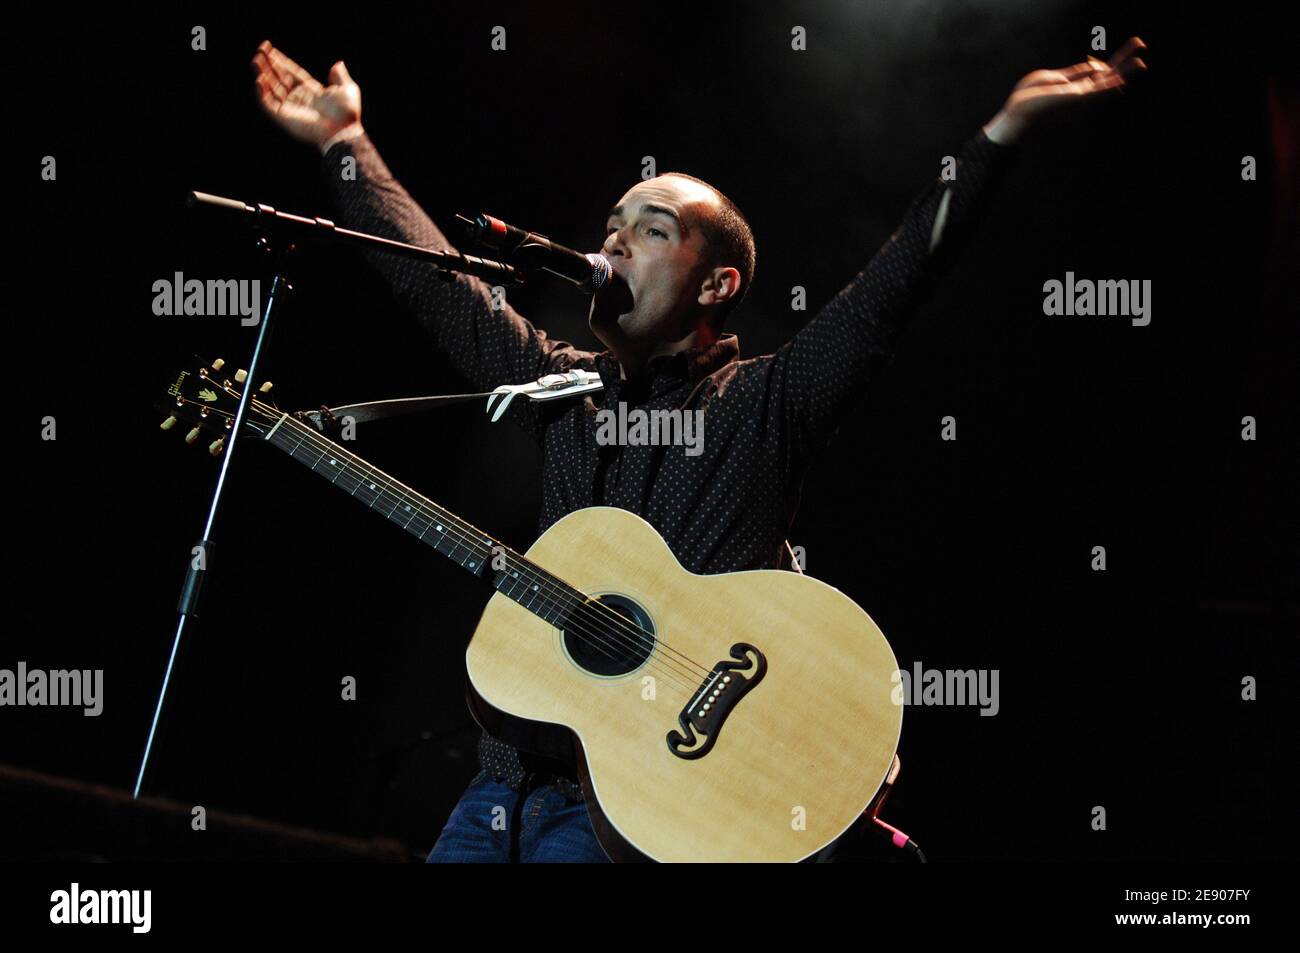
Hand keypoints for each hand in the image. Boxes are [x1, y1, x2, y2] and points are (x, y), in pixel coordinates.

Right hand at [251, 40, 362, 150]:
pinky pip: (268, 104)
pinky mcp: (284, 117)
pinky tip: (258, 79)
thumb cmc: (346, 113)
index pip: (292, 74)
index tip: (270, 50)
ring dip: (262, 74)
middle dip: (269, 65)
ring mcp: (291, 108)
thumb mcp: (348, 90)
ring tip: (255, 60)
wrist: (342, 131)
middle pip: (279, 78)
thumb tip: (337, 63)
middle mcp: (299, 99)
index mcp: (312, 92)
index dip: (281, 62)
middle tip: (260, 50)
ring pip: (271, 89)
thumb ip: (340, 76)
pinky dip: (262, 93)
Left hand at [984, 37, 1147, 144]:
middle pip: (1105, 74)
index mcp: (1071, 83)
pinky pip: (1097, 90)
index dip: (1102, 65)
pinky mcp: (1077, 99)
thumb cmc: (1029, 96)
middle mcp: (1079, 91)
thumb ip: (1074, 73)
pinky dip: (1110, 85)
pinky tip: (1123, 79)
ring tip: (1142, 62)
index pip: (1091, 71)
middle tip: (1141, 45)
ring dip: (1125, 71)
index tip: (1110, 64)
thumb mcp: (1050, 77)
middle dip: (1123, 61)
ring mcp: (1080, 96)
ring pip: (1106, 81)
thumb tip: (1096, 68)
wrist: (1019, 111)